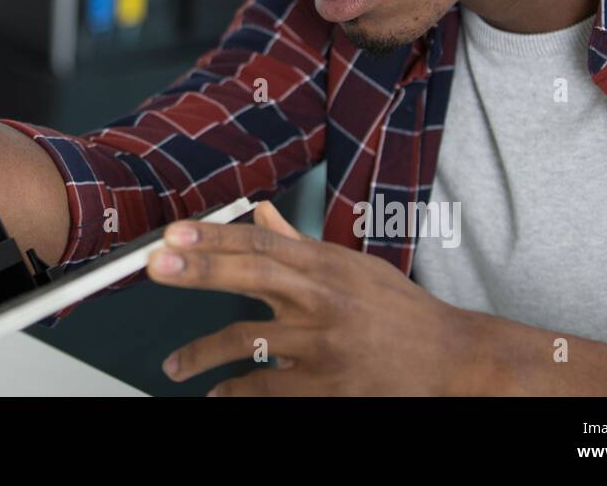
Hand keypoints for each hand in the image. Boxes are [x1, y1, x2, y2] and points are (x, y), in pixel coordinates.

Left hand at [147, 202, 493, 395]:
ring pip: (248, 339)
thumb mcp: (353, 266)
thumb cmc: (400, 310)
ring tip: (173, 365)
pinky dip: (236, 391)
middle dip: (197, 269)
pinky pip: (268, 387)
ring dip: (201, 354)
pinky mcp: (327, 383)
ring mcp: (323, 341)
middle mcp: (321, 296)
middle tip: (155, 267)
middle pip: (249, 273)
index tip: (174, 233)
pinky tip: (217, 394)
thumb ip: (298, 244)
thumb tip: (259, 213)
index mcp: (325, 263)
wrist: (452, 357)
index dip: (213, 234)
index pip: (258, 240)